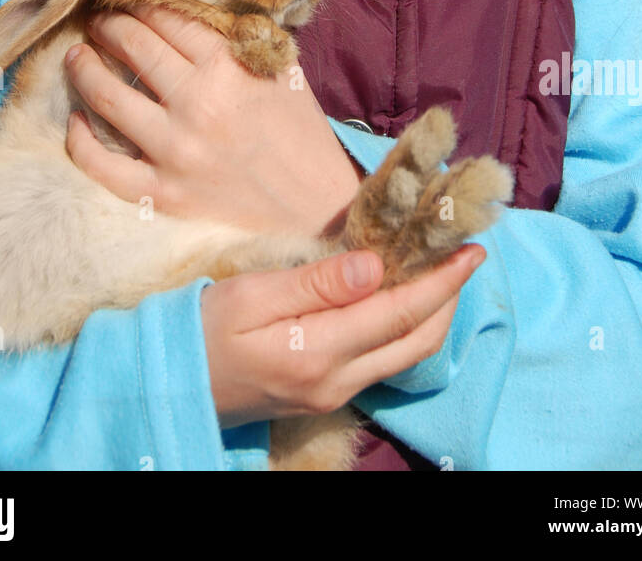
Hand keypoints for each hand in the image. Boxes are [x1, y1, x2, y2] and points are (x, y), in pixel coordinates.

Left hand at [64, 3, 362, 236]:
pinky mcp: (164, 195)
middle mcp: (197, 106)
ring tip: (77, 55)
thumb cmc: (300, 133)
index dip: (143, 1)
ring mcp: (176, 153)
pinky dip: (80, 140)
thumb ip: (240, 38)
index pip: (168, 17)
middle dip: (109, 24)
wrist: (317, 208)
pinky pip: (102, 165)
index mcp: (228, 68)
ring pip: (108, 97)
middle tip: (100, 19)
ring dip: (84, 68)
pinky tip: (75, 121)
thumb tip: (196, 5)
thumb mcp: (282, 71)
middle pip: (134, 46)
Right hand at [200, 243, 485, 427]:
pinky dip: (405, 326)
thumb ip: (316, 283)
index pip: (399, 313)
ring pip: (404, 355)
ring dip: (432, 314)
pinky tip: (402, 296)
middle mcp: (336, 381)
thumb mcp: (252, 296)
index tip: (471, 249)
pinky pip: (382, 359)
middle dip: (449, 298)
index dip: (441, 282)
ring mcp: (333, 391)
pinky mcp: (325, 391)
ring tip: (444, 272)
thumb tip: (375, 266)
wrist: (171, 385)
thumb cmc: (201, 330)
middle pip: (417, 342)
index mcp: (319, 352)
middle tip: (466, 255)